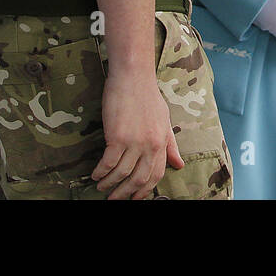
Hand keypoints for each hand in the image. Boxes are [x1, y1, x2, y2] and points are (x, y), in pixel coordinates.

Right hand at [93, 71, 184, 199]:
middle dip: (125, 193)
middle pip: (139, 179)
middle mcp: (150, 145)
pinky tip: (95, 175)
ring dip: (109, 184)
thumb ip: (171, 144)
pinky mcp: (117, 136)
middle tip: (115, 199)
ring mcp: (134, 141)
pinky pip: (107, 163)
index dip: (144, 190)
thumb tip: (179, 165)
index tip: (135, 197)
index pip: (156, 175)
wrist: (133, 76)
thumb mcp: (164, 120)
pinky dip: (101, 172)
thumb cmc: (147, 95)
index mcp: (162, 142)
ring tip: (101, 187)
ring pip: (121, 174)